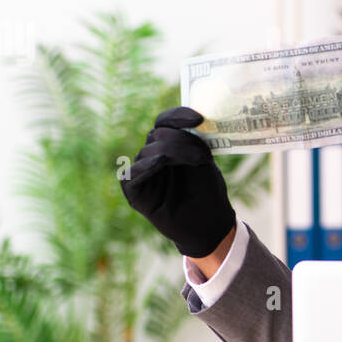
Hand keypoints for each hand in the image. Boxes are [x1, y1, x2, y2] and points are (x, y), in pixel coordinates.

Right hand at [121, 107, 235, 257]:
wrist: (209, 225)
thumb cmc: (207, 192)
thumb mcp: (204, 161)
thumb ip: (193, 140)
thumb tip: (192, 119)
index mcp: (168, 145)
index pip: (165, 122)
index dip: (178, 116)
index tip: (199, 118)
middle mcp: (152, 155)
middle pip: (158, 134)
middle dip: (182, 139)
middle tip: (205, 154)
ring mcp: (142, 173)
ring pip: (148, 151)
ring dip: (174, 151)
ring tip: (200, 161)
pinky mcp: (134, 192)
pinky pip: (132, 174)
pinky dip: (146, 166)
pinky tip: (160, 162)